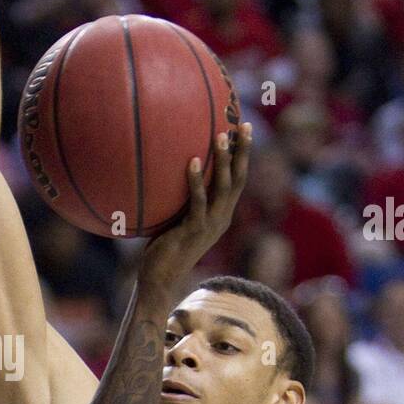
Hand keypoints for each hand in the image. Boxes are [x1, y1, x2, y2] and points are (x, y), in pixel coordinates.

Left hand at [139, 123, 251, 298]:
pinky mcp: (193, 230)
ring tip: (221, 136)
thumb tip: (169, 168)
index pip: (238, 179)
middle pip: (238, 179)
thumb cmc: (164, 246)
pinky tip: (191, 162)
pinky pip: (198, 202)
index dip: (243, 155)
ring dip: (223, 161)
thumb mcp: (178, 217)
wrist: (159, 278)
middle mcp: (221, 218)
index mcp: (221, 214)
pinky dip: (196, 182)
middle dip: (243, 151)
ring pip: (223, 188)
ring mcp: (210, 225)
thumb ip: (182, 198)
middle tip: (244, 125)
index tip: (244, 129)